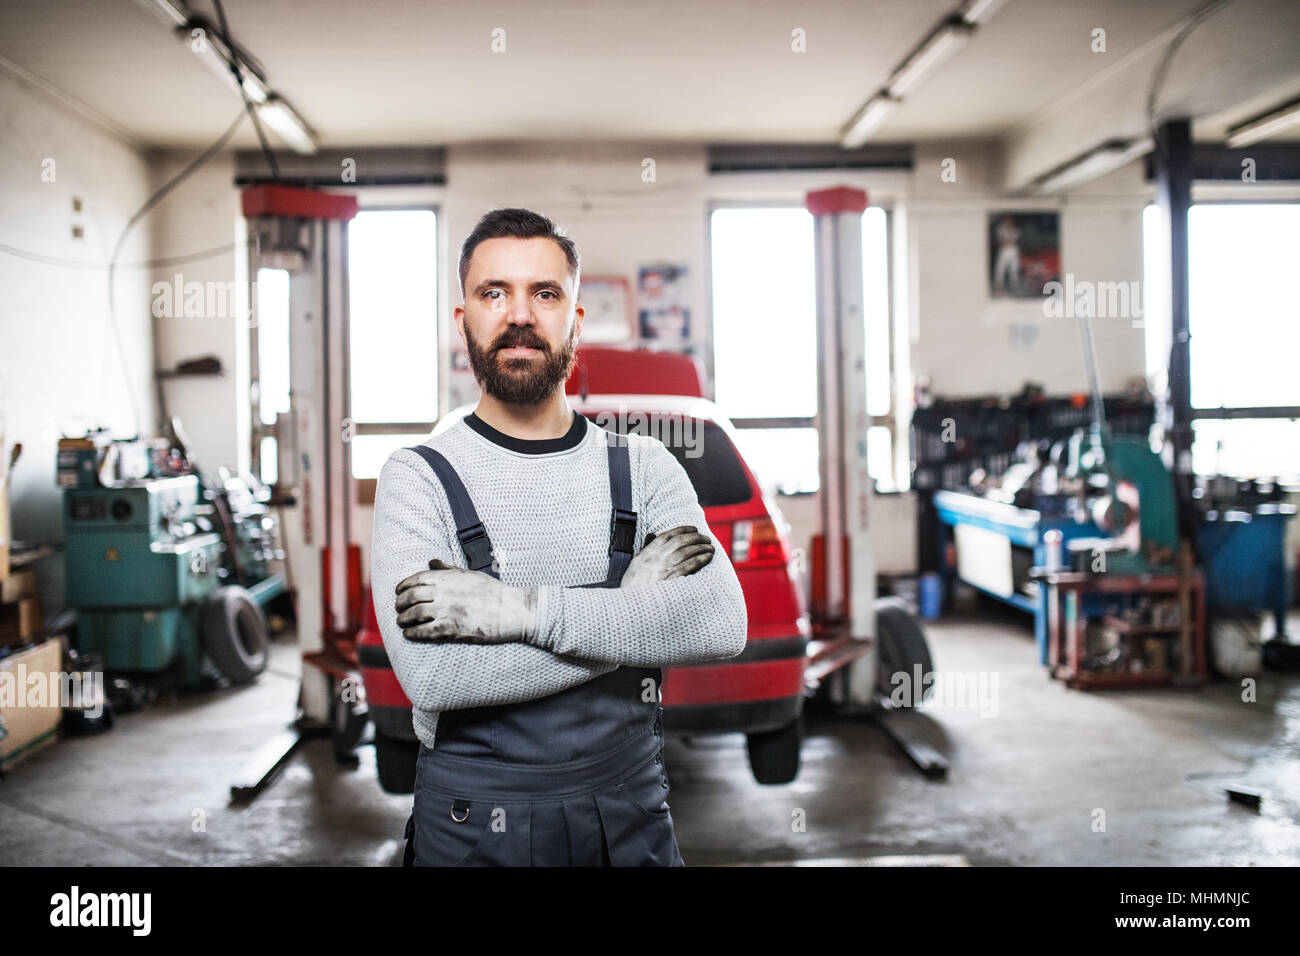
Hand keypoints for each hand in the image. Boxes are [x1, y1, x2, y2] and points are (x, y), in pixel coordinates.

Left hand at [396, 559, 537, 643]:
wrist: (510, 610)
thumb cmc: (492, 592)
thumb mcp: (470, 574)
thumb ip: (448, 569)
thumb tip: (432, 561)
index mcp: (447, 578)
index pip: (416, 579)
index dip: (403, 586)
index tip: (399, 592)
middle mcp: (443, 593)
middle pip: (410, 597)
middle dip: (400, 603)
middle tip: (398, 609)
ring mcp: (445, 611)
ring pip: (413, 615)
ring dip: (403, 619)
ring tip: (401, 622)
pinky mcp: (450, 629)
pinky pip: (424, 631)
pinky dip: (413, 633)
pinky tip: (410, 634)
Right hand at [620, 525, 714, 588]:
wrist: (631, 606)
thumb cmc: (633, 587)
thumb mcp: (634, 564)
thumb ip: (645, 549)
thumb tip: (651, 534)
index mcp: (647, 553)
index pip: (667, 535)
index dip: (683, 530)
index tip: (694, 529)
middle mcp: (656, 558)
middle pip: (680, 541)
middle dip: (696, 537)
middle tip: (706, 539)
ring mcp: (663, 569)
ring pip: (686, 552)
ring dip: (701, 547)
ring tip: (711, 548)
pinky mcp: (671, 580)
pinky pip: (689, 566)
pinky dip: (700, 559)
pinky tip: (707, 557)